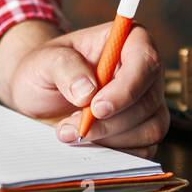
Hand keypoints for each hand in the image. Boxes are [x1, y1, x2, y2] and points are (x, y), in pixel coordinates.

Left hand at [0, 20, 169, 158]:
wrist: (41, 94)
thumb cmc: (47, 68)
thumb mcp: (46, 60)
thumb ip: (66, 68)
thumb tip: (88, 91)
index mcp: (131, 41)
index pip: (146, 62)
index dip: (126, 88)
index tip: (97, 107)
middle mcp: (145, 71)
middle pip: (148, 101)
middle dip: (109, 121)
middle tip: (71, 126)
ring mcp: (148, 102)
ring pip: (150, 128)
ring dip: (108, 138)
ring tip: (70, 131)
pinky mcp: (144, 129)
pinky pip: (144, 148)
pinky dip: (114, 150)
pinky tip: (88, 141)